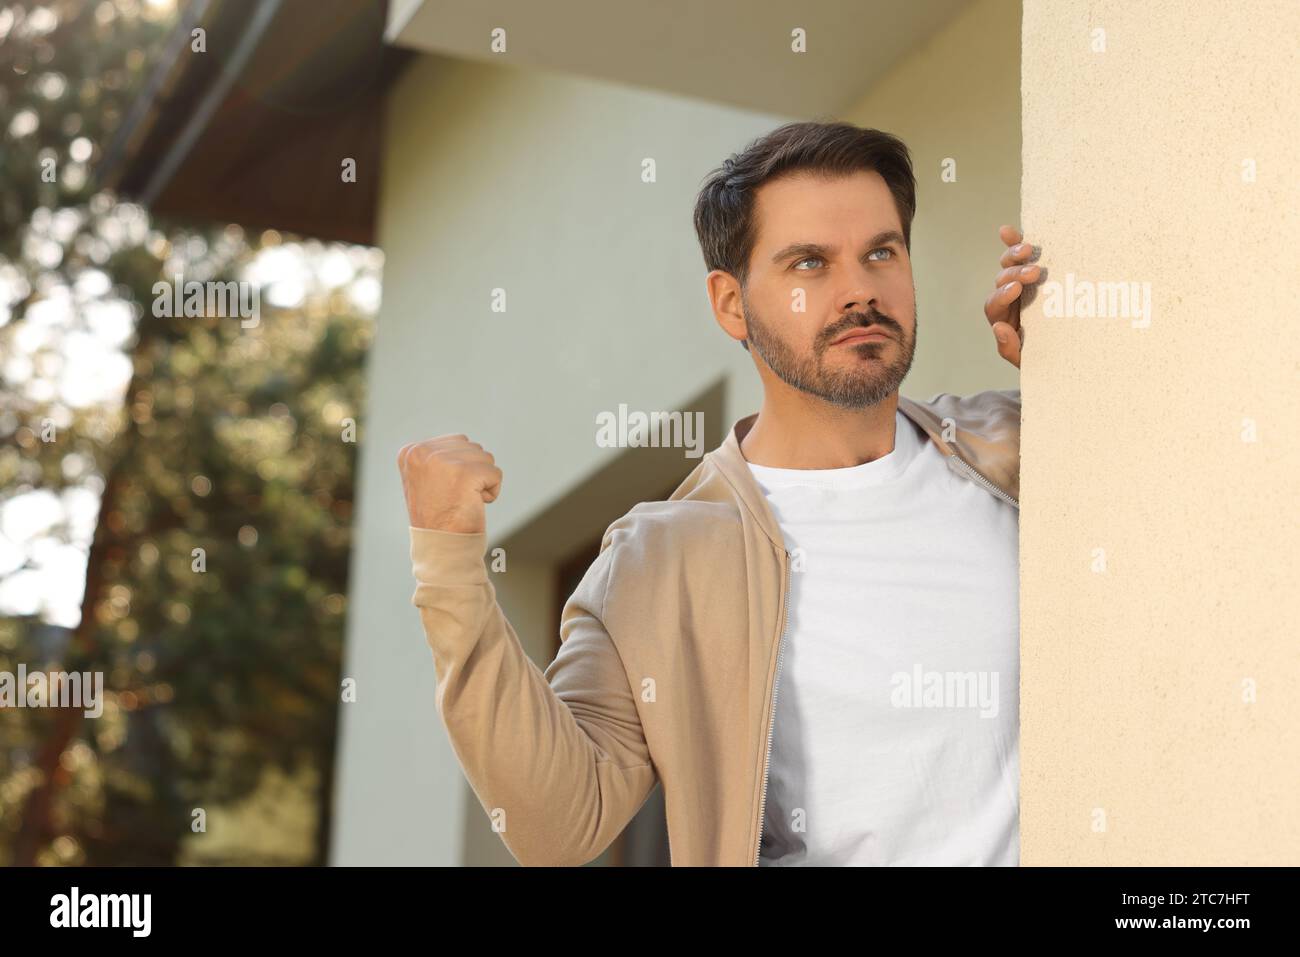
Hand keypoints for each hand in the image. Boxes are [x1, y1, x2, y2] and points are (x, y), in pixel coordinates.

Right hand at [397, 435, 501, 533]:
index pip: (457, 443)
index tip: (444, 491)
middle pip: (472, 448)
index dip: (460, 469)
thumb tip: (465, 443)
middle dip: (473, 473)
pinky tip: (474, 504)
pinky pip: (495, 474)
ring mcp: (442, 461)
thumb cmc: (438, 517)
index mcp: (410, 451)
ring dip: (482, 482)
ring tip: (462, 501)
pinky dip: (492, 491)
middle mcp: (422, 452)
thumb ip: (439, 457)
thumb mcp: (426, 480)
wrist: (442, 547)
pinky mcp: (464, 474)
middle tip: (455, 498)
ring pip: (485, 458)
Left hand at [983, 225, 1043, 368]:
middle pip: (1002, 281)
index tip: (1016, 290)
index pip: (994, 306)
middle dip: (1015, 274)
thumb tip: (999, 328)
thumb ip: (1010, 348)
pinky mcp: (1036, 271)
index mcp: (1003, 318)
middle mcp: (1009, 299)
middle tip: (1034, 272)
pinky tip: (1006, 231)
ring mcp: (1022, 283)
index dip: (1001, 296)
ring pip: (1010, 265)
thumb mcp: (1027, 359)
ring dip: (1015, 255)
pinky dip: (1014, 242)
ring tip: (1027, 249)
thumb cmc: (1044, 356)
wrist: (1068, 352)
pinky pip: (1023, 255)